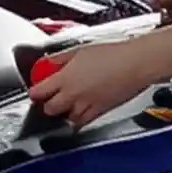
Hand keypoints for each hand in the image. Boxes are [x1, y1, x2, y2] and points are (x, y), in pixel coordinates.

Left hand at [27, 41, 157, 127]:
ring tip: (67, 102)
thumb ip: (60, 59)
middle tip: (51, 96)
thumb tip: (48, 63)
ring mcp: (86, 106)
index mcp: (65, 78)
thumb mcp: (79, 50)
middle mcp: (73, 95)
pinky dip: (78, 118)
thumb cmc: (113, 54)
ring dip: (63, 112)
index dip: (35, 92)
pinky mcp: (100, 112)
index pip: (38, 92)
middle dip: (47, 104)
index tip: (36, 89)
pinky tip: (80, 108)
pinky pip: (82, 122)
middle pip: (49, 109)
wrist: (136, 63)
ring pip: (65, 118)